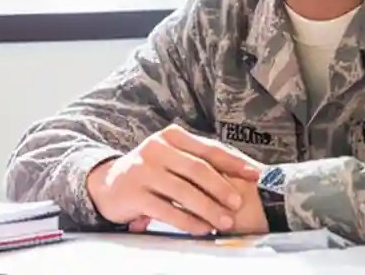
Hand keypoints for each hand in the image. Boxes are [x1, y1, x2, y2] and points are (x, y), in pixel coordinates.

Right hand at [85, 124, 262, 235]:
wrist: (109, 184)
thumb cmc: (152, 171)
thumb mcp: (172, 158)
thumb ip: (200, 162)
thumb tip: (244, 173)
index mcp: (170, 135)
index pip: (208, 148)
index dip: (233, 162)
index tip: (254, 175)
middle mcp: (155, 148)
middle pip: (196, 169)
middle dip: (221, 188)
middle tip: (238, 203)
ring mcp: (142, 170)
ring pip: (182, 191)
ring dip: (207, 208)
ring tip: (224, 221)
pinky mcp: (133, 193)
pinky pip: (166, 209)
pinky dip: (187, 220)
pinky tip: (201, 228)